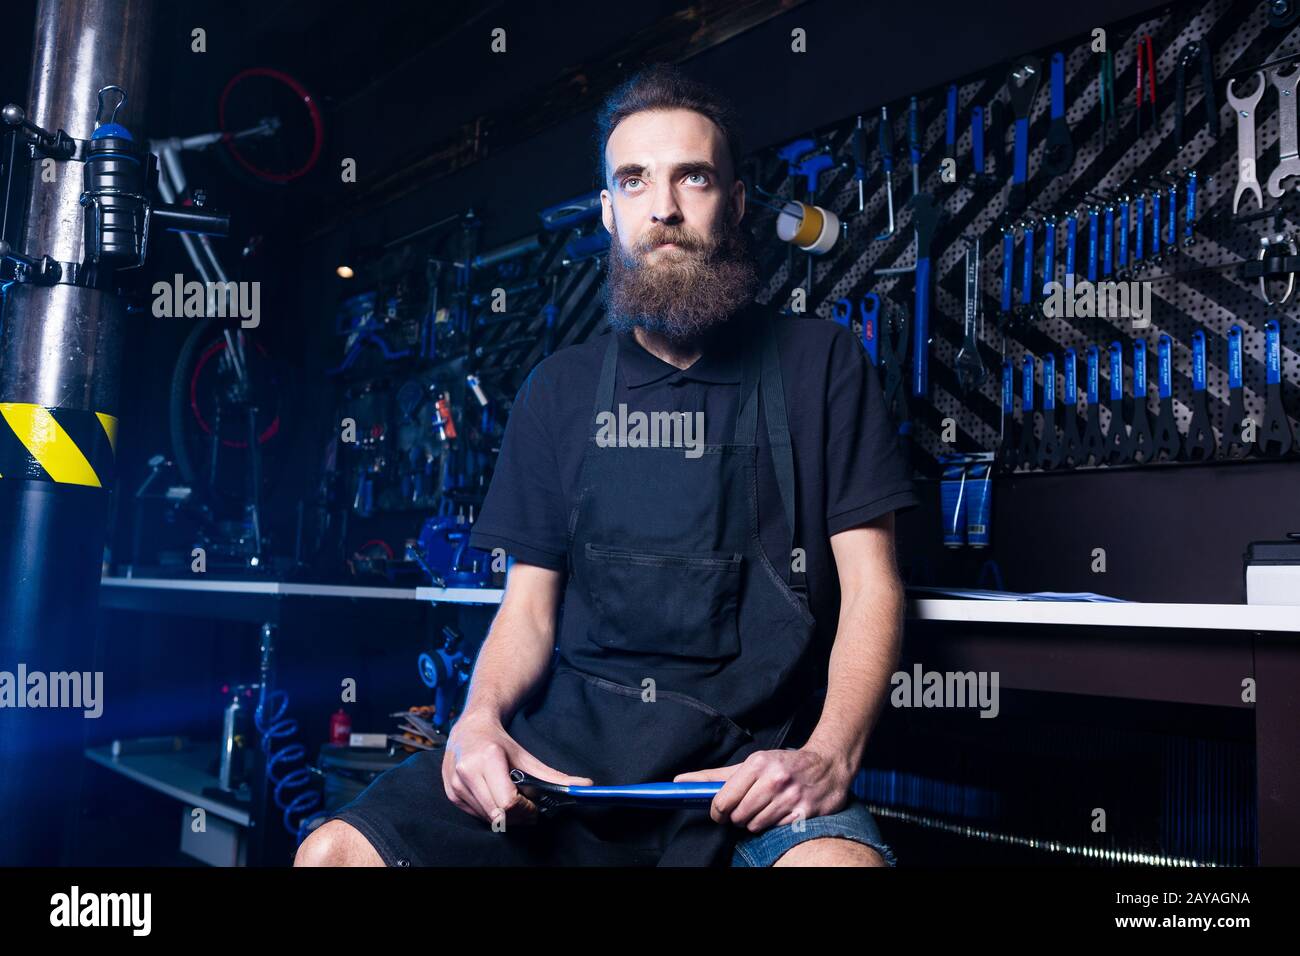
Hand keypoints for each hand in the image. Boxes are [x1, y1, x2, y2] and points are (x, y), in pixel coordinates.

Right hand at [442, 709, 592, 826]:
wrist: (468, 728)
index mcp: (487, 759)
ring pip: (487, 818)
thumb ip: (553, 776)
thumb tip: (584, 785)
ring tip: (513, 802)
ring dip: (504, 817)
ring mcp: (455, 784)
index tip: (534, 805)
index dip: (525, 809)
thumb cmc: (498, 741)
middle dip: (518, 817)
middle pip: (498, 814)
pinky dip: (490, 812)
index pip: (508, 802)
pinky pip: (475, 815)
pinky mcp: (450, 794)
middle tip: (528, 808)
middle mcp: (467, 772)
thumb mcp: (525, 756)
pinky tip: (496, 798)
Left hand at [674, 747, 851, 832]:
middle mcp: (774, 780)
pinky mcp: (804, 813)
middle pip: (737, 816)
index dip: (716, 811)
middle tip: (747, 807)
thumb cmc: (783, 764)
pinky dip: (774, 825)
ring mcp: (790, 797)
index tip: (719, 813)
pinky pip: (775, 830)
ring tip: (766, 808)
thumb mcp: (752, 763)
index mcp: (758, 764)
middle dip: (737, 816)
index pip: (722, 800)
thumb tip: (679, 781)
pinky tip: (782, 811)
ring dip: (755, 822)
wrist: (828, 765)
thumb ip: (715, 776)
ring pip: (754, 826)